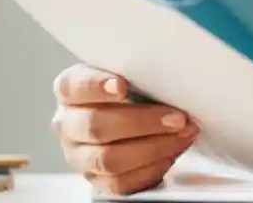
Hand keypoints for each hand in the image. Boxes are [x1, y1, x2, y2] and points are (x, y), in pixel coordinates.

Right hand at [51, 64, 198, 195]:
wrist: (135, 117)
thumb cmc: (134, 90)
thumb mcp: (133, 72)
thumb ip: (140, 71)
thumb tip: (172, 69)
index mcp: (71, 90)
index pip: (75, 86)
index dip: (97, 86)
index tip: (122, 86)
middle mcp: (69, 123)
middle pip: (96, 127)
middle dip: (143, 122)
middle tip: (177, 118)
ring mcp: (79, 155)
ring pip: (109, 159)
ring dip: (154, 147)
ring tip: (183, 135)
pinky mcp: (97, 180)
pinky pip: (121, 182)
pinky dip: (151, 168)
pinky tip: (172, 153)